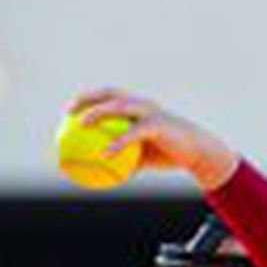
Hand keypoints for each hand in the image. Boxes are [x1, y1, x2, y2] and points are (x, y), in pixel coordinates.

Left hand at [67, 88, 238, 191]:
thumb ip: (122, 160)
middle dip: (88, 97)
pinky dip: (118, 143)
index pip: (109, 95)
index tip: (69, 110)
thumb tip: (99, 173)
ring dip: (99, 112)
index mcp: (138, 107)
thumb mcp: (142, 158)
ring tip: (82, 124)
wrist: (197, 153)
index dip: (88, 98)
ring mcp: (150, 112)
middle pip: (110, 93)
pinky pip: (132, 134)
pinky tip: (104, 155)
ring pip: (119, 107)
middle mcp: (143, 104)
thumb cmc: (169, 154)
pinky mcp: (158, 125)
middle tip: (69, 112)